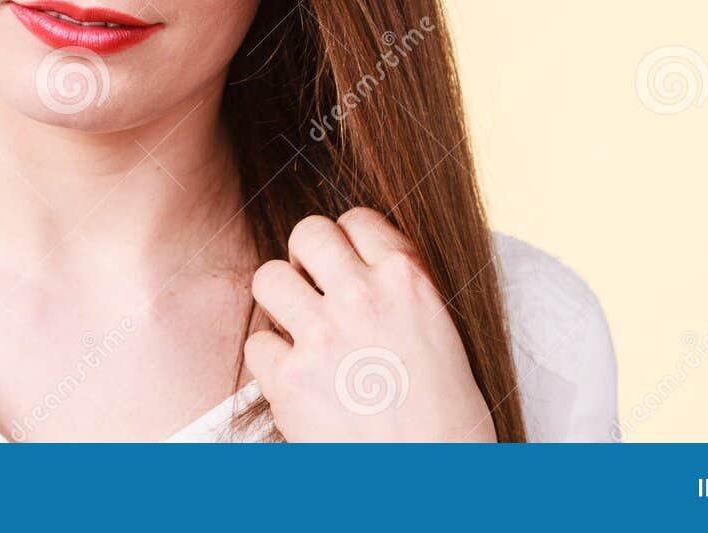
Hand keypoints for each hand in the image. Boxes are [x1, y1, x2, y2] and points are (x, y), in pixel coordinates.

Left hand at [244, 206, 497, 441]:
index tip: (347, 262)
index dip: (348, 239)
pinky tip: (295, 378)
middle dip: (305, 257)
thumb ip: (400, 293)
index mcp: (408, 281)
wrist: (435, 487)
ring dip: (279, 301)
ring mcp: (323, 336)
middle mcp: (363, 297)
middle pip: (308, 233)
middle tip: (312, 286)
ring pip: (268, 277)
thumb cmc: (449, 422)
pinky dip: (271, 362)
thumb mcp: (441, 335)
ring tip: (297, 328)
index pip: (359, 219)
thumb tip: (363, 268)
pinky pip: (258, 344)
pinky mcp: (291, 380)